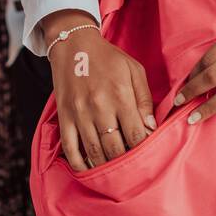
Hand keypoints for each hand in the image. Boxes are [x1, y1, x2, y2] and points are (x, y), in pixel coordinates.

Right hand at [41, 9, 156, 171]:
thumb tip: (151, 126)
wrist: (74, 44)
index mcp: (120, 95)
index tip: (147, 155)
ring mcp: (80, 113)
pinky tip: (89, 169)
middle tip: (132, 167)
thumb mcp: (134, 70)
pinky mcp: (64, 116)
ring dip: (106, 166)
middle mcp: (100, 107)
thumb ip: (144, 98)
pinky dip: (80, 163)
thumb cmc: (108, 58)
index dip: (144, 150)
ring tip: (114, 171)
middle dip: (126, 162)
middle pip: (116, 148)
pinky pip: (70, 148)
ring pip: (95, 152)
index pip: (136, 134)